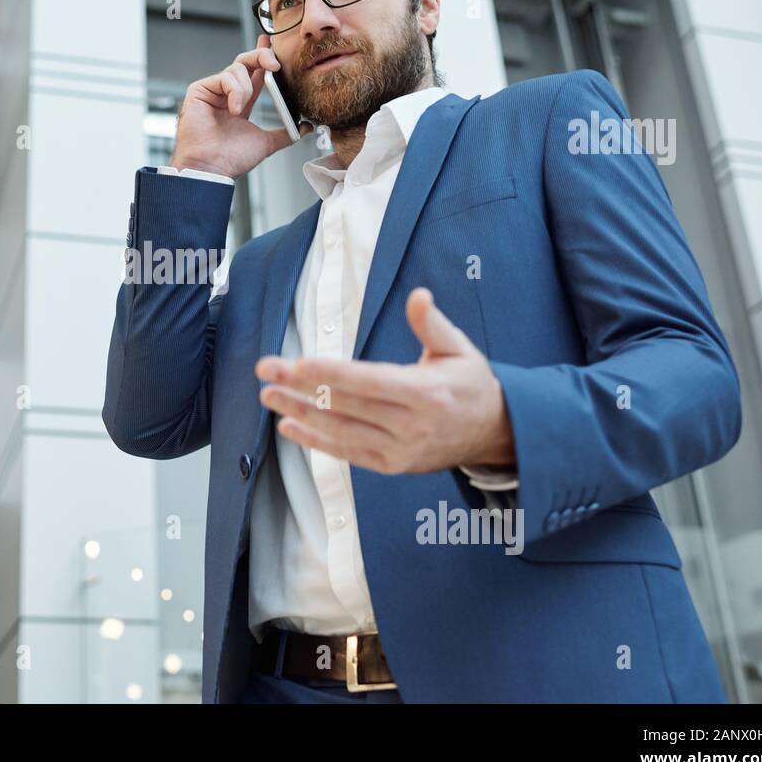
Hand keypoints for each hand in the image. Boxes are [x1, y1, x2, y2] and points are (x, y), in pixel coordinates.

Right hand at [172, 33, 311, 178]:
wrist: (212, 169)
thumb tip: (307, 128)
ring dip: (245, 88)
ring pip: (236, 69)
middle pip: (245, 62)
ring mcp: (212, 91)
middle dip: (261, 57)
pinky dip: (234, 91)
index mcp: (241, 102)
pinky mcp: (199, 90)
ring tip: (240, 110)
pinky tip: (233, 110)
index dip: (264, 57)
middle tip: (274, 64)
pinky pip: (223, 77)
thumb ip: (286, 133)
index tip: (272, 45)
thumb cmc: (231, 159)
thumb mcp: (266, 143)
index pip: (255, 73)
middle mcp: (226, 94)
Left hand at [255, 287, 515, 473]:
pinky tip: (289, 427)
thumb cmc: (471, 384)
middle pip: (346, 405)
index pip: (369, 382)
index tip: (298, 365)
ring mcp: (400, 450)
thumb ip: (433, 324)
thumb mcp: (459, 348)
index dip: (331, 374)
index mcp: (427, 392)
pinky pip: (347, 453)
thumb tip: (418, 296)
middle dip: (301, 388)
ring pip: (340, 432)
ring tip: (269, 396)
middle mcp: (412, 425)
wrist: (494, 433)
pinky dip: (316, 442)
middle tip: (267, 371)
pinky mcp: (392, 465)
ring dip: (300, 413)